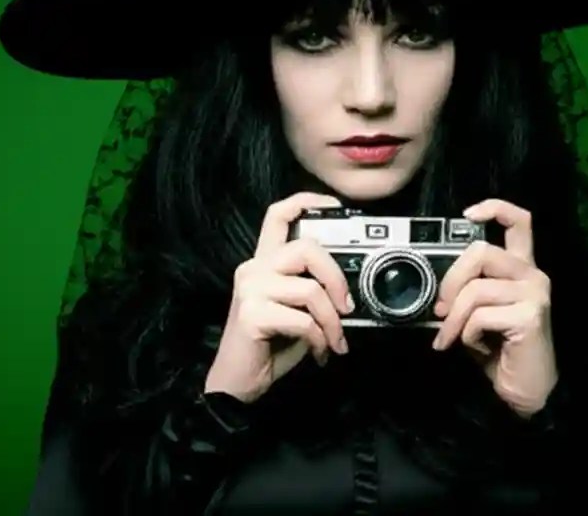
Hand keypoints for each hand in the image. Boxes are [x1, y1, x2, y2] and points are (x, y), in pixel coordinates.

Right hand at [204, 192, 353, 403]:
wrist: (237, 384)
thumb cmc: (269, 347)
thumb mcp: (296, 312)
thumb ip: (314, 291)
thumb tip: (350, 291)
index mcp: (264, 263)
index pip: (278, 215)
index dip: (307, 203)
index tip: (336, 207)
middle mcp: (253, 269)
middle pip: (305, 248)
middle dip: (336, 277)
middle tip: (347, 306)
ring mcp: (250, 290)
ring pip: (310, 290)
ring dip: (332, 321)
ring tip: (335, 341)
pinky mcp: (251, 315)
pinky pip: (302, 320)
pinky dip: (319, 340)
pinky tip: (319, 353)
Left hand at [430, 198, 557, 417]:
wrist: (524, 391)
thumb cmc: (501, 352)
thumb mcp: (480, 314)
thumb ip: (468, 291)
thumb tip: (439, 293)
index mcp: (521, 269)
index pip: (519, 222)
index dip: (494, 208)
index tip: (468, 215)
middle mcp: (532, 275)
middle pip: (481, 252)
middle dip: (450, 281)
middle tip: (440, 309)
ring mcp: (534, 294)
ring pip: (475, 289)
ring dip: (454, 318)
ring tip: (450, 338)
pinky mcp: (530, 315)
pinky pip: (480, 315)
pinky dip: (467, 334)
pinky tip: (476, 347)